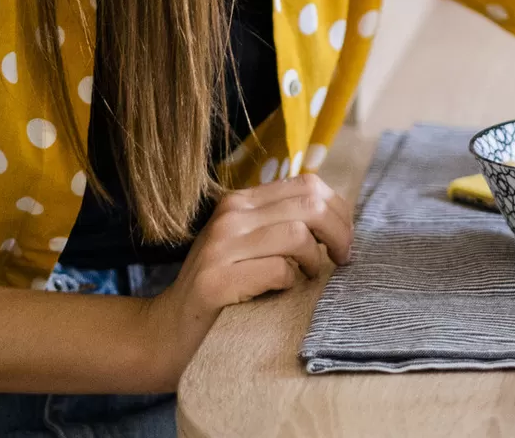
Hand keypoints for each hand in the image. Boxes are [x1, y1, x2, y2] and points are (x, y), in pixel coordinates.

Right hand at [138, 173, 353, 385]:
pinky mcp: (216, 281)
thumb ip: (282, 222)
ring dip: (315, 261)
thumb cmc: (223, 288)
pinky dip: (291, 282)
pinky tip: (284, 291)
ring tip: (311, 276)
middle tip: (343, 258)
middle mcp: (229, 216)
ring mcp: (220, 247)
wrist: (169, 331)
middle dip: (339, 232)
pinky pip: (277, 270)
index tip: (344, 237)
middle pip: (309, 205)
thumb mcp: (249, 243)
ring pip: (296, 235)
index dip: (338, 209)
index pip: (307, 184)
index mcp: (241, 201)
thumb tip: (339, 216)